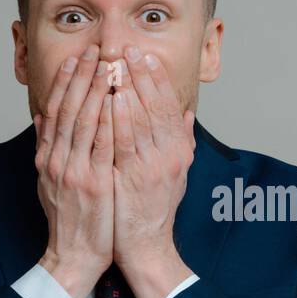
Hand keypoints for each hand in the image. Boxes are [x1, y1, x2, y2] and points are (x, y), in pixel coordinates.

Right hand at [33, 42, 114, 297]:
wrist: (73, 255)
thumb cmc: (68, 220)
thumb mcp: (49, 182)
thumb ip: (48, 148)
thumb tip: (43, 118)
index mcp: (48, 158)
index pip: (55, 110)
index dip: (65, 82)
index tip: (76, 59)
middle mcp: (57, 160)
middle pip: (69, 109)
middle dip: (82, 77)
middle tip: (95, 50)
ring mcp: (74, 171)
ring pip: (85, 122)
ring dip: (97, 91)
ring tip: (108, 66)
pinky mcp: (93, 183)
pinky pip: (103, 145)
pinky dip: (110, 120)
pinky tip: (118, 101)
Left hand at [110, 45, 195, 297]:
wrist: (145, 248)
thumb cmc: (154, 211)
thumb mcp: (176, 175)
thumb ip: (180, 143)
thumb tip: (186, 116)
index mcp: (178, 152)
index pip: (169, 106)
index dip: (157, 80)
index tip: (145, 56)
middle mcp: (169, 157)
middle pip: (156, 107)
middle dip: (141, 76)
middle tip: (129, 50)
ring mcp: (151, 167)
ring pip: (140, 119)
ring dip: (128, 88)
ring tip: (117, 64)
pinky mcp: (131, 179)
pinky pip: (123, 142)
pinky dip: (118, 117)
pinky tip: (110, 97)